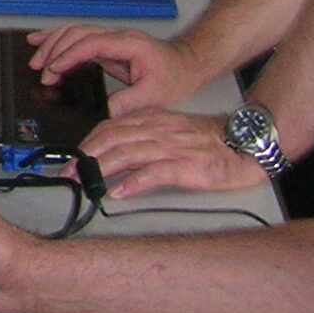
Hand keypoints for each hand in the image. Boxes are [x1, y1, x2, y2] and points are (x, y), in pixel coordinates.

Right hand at [27, 24, 200, 110]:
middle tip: (40, 69)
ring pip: (74, 33)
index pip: (90, 43)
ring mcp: (110, 39)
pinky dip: (59, 41)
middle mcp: (116, 37)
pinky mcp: (106, 46)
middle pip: (77, 33)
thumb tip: (104, 112)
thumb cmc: (175, 75)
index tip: (53, 70)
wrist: (187, 64)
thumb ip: (128, 103)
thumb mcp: (154, 95)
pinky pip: (77, 39)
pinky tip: (44, 43)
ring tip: (36, 59)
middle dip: (54, 49)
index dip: (69, 55)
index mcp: (128, 44)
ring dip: (52, 43)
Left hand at [80, 108, 264, 199]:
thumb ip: (141, 137)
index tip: (72, 158)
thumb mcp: (169, 131)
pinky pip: (154, 173)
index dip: (86, 143)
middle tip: (70, 173)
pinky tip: (119, 192)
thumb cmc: (207, 142)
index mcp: (151, 120)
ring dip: (101, 169)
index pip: (109, 127)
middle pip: (112, 139)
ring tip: (85, 182)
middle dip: (86, 156)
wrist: (243, 145)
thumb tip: (111, 152)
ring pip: (127, 153)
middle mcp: (157, 130)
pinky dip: (133, 183)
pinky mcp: (186, 166)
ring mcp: (171, 147)